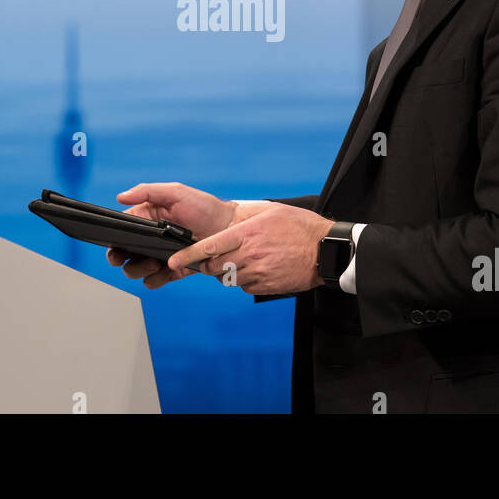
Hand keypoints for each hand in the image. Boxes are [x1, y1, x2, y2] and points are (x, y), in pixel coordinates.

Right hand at [105, 182, 237, 288]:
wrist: (228, 227)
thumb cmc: (204, 206)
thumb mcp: (175, 192)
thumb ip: (147, 191)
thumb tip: (121, 196)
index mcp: (145, 218)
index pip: (120, 234)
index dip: (113, 245)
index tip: (115, 251)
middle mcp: (150, 238)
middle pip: (125, 256)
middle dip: (126, 262)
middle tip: (141, 258)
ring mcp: (160, 254)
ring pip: (137, 271)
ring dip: (140, 271)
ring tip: (155, 264)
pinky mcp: (173, 268)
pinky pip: (156, 280)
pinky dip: (156, 280)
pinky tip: (165, 272)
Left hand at [165, 203, 334, 295]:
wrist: (325, 250)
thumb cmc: (300, 227)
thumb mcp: (270, 212)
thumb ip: (245, 220)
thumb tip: (226, 227)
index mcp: (247, 233)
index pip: (209, 247)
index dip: (188, 255)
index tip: (173, 261)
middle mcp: (249, 254)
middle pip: (213, 267)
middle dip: (208, 264)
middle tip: (214, 258)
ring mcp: (257, 273)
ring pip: (228, 278)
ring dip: (229, 272)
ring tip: (246, 260)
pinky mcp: (266, 286)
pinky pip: (244, 286)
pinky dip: (245, 280)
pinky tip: (259, 268)